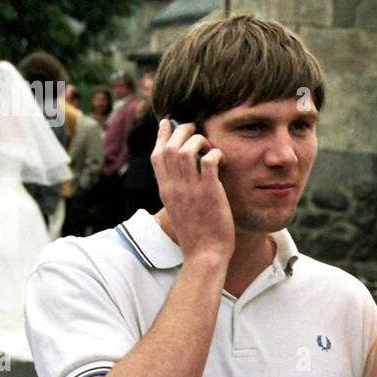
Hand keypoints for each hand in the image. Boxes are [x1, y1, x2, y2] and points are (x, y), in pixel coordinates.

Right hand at [151, 119, 232, 261]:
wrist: (205, 255)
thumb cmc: (197, 235)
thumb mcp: (179, 210)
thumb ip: (179, 191)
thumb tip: (184, 175)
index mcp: (165, 191)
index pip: (156, 156)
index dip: (162, 135)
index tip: (168, 121)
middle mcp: (174, 188)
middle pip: (169, 147)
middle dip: (180, 130)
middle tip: (193, 127)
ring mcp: (190, 190)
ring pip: (185, 150)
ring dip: (198, 140)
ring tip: (207, 143)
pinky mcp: (209, 193)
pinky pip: (208, 161)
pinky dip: (214, 153)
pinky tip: (220, 157)